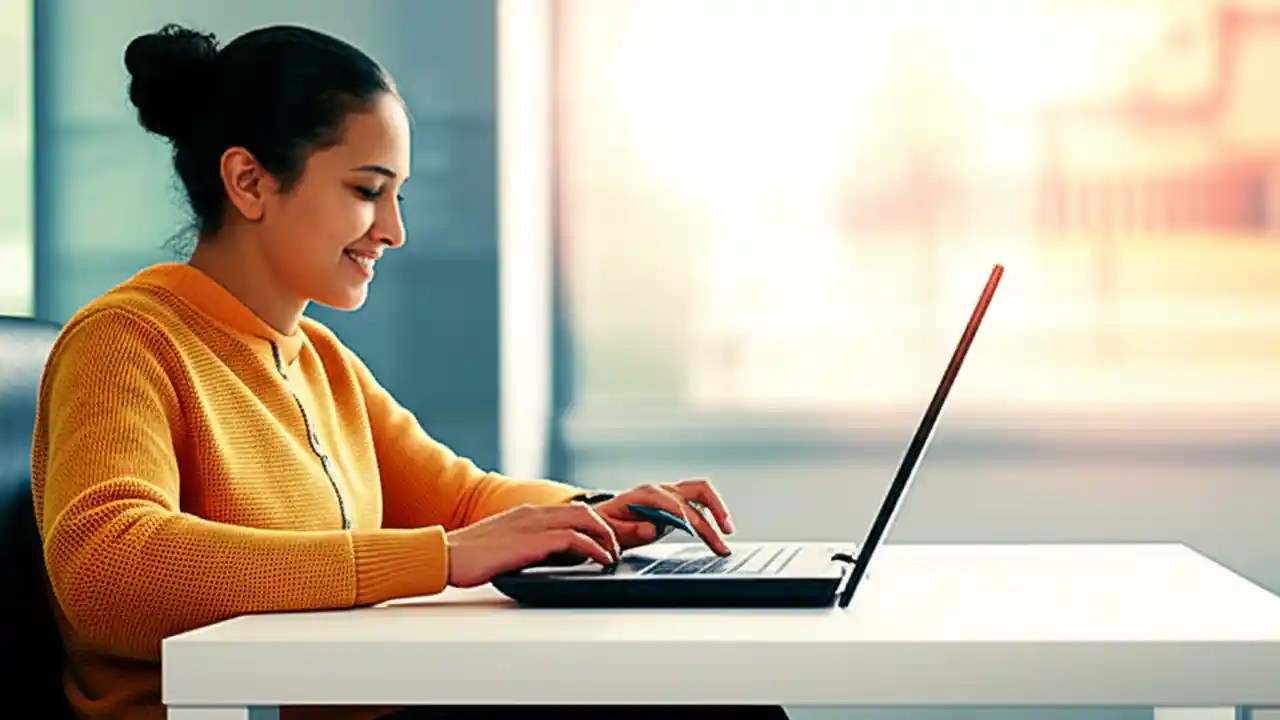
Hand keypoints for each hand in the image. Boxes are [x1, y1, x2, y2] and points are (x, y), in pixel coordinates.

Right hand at [445, 502, 620, 586]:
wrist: (445, 555)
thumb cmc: (468, 555)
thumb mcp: (503, 544)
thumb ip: (525, 544)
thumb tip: (545, 557)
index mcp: (525, 513)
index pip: (568, 509)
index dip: (590, 523)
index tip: (600, 539)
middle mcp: (532, 513)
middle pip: (583, 510)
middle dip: (605, 528)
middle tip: (612, 547)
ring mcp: (533, 525)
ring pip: (584, 519)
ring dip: (605, 537)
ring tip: (611, 555)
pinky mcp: (532, 542)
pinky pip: (574, 539)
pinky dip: (594, 549)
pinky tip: (601, 560)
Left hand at [591, 478, 734, 554]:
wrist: (602, 519)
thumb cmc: (606, 525)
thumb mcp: (612, 531)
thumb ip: (631, 531)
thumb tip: (653, 528)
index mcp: (646, 495)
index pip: (676, 505)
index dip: (690, 519)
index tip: (700, 535)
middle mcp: (661, 490)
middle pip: (697, 490)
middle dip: (714, 511)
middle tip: (724, 536)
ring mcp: (669, 494)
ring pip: (702, 492)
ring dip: (718, 510)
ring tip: (727, 532)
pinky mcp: (675, 503)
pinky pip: (698, 503)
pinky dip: (711, 514)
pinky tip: (717, 530)